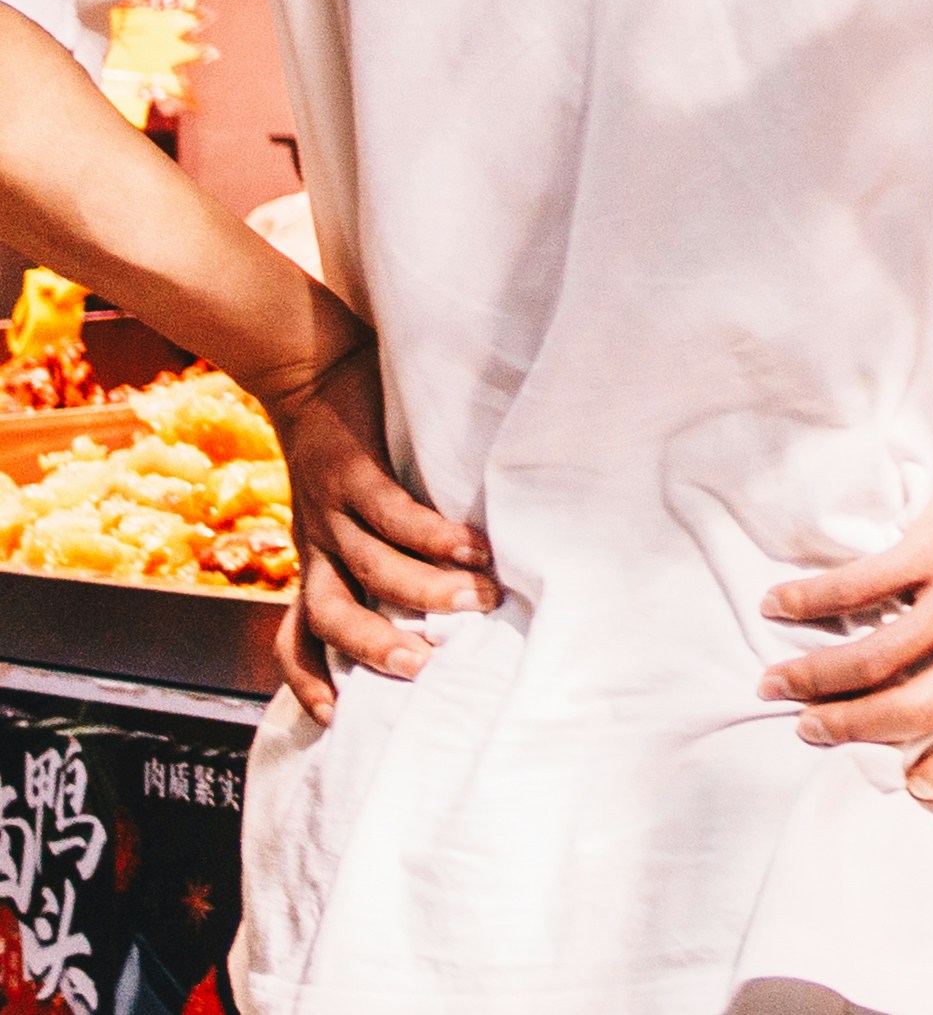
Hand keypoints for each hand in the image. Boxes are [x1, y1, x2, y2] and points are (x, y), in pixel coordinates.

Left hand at [252, 327, 491, 721]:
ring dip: (424, 590)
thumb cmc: (344, 443)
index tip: (336, 718)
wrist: (306, 370)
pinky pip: (394, 513)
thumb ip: (375, 545)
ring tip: (481, 599)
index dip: (308, 680)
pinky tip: (476, 545)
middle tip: (425, 667)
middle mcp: (317, 543)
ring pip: (370, 566)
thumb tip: (442, 588)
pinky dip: (435, 535)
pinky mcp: (354, 469)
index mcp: (313, 558)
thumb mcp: (343, 507)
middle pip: (330, 614)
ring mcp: (332, 508)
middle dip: (373, 648)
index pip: (296, 635)